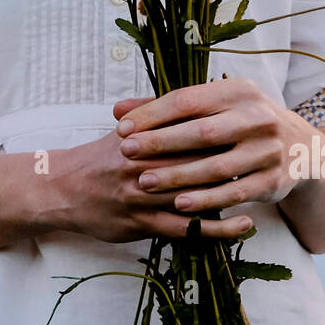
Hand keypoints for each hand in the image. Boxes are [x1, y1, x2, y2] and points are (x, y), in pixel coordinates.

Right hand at [46, 98, 254, 242]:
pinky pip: (186, 229)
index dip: (222, 130)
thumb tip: (194, 95)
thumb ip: (156, 113)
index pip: (188, 130)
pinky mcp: (141, 225)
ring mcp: (142, 198)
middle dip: (230, 159)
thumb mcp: (125, 130)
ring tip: (263, 190)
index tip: (250, 128)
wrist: (60, 190)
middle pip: (196, 161)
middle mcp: (143, 166)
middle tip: (264, 157)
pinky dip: (217, 228)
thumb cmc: (100, 158)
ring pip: (194, 195)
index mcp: (142, 138)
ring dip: (230, 194)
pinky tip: (243, 225)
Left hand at [112, 78, 297, 214]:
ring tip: (145, 182)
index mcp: (239, 91)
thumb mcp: (215, 107)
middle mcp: (258, 117)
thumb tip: (118, 111)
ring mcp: (269, 150)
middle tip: (126, 152)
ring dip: (178, 176)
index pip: (188, 100)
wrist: (301, 148)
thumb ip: (167, 109)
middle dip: (160, 142)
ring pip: (216, 166)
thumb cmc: (242, 124)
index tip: (122, 127)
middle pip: (201, 131)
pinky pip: (234, 192)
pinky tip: (179, 204)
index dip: (153, 114)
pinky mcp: (274, 180)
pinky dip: (206, 200)